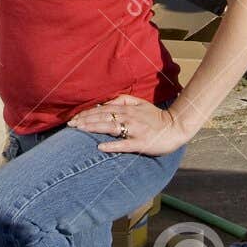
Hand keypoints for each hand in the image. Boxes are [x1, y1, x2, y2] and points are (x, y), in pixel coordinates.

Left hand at [67, 93, 186, 154]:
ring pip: (110, 128)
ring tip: (79, 130)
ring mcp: (135, 130)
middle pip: (103, 117)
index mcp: (127, 108)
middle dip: (85, 121)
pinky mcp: (141, 143)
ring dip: (93, 128)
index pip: (102, 110)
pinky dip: (111, 145)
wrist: (176, 127)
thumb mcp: (140, 103)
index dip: (87, 113)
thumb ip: (123, 99)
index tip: (73, 118)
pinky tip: (100, 147)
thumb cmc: (156, 117)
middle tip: (70, 125)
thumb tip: (105, 102)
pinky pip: (124, 144)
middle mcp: (129, 117)